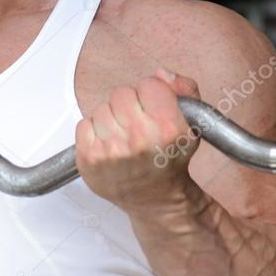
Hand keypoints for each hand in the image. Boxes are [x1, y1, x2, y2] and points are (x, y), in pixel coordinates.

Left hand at [74, 67, 201, 211]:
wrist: (157, 200)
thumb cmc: (171, 160)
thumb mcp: (191, 123)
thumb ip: (183, 90)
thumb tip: (162, 74)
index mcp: (168, 128)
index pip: (149, 84)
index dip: (152, 94)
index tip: (154, 108)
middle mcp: (139, 139)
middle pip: (122, 93)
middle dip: (130, 104)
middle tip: (137, 123)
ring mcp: (112, 150)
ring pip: (102, 108)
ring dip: (111, 118)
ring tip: (124, 136)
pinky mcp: (89, 159)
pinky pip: (84, 124)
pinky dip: (94, 131)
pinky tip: (109, 143)